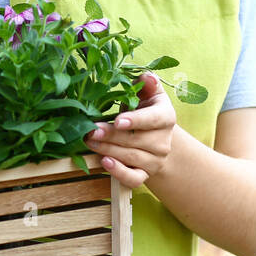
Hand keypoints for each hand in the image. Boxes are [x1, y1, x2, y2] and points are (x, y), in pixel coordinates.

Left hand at [85, 72, 176, 187]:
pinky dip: (119, 173)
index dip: (136, 121)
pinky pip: (134, 179)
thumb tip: (146, 76)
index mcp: (166, 117)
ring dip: (108, 150)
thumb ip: (147, 84)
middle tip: (90, 130)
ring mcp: (156, 161)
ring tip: (90, 141)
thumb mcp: (148, 94)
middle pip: (136, 140)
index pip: (153, 119)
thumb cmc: (145, 110)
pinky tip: (105, 162)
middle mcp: (164, 141)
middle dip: (111, 136)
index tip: (118, 121)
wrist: (155, 138)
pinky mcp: (146, 175)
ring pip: (131, 158)